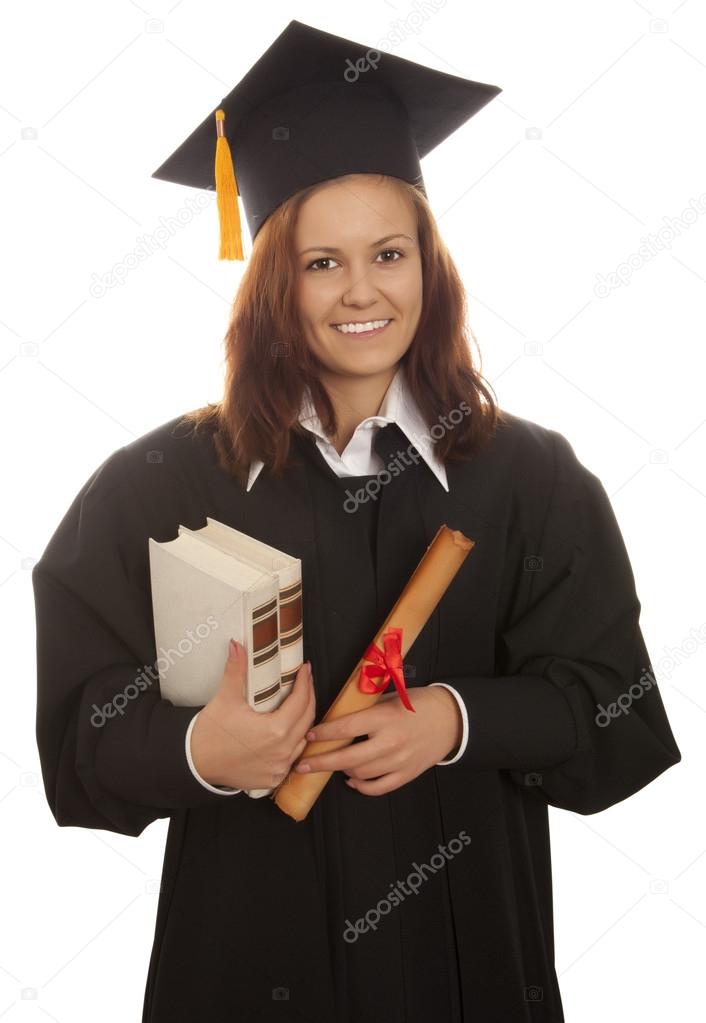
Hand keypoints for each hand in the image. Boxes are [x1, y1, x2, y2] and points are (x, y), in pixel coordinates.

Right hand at [190, 641, 315, 790]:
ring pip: (302, 739)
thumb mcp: (225, 698)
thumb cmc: (210, 732)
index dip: (305, 682)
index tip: (305, 669)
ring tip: (299, 703)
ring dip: (303, 721)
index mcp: (275, 730)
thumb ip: (235, 670)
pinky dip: (293, 742)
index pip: (301, 701)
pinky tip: (289, 731)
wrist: (194, 763)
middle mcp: (282, 751)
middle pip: (307, 719)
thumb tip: (237, 644)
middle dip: (309, 697)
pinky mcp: (273, 777)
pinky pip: (292, 757)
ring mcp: (279, 767)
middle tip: (305, 680)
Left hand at [293, 686, 461, 795]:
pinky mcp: (407, 774)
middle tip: (302, 765)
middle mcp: (390, 742)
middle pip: (347, 758)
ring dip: (342, 771)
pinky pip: (378, 787)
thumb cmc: (418, 703)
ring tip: (331, 765)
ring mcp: (399, 761)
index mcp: (385, 718)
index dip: (325, 733)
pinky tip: (352, 780)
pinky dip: (362, 786)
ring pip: (360, 774)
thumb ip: (365, 707)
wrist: (451, 718)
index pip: (346, 727)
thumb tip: (336, 713)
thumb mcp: (390, 697)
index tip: (310, 735)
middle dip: (321, 762)